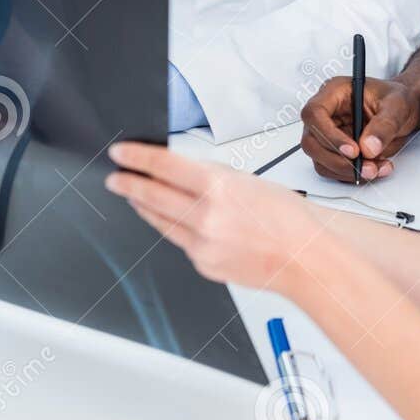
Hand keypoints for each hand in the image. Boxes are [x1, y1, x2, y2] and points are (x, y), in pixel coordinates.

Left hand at [104, 142, 327, 295]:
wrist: (304, 258)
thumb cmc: (287, 218)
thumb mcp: (247, 181)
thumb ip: (211, 176)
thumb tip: (182, 171)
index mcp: (217, 188)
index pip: (163, 166)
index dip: (136, 158)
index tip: (120, 154)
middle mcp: (205, 218)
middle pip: (151, 195)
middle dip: (128, 184)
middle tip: (115, 178)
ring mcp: (202, 245)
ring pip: (160, 221)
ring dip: (144, 206)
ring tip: (134, 196)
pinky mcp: (203, 264)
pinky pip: (179, 242)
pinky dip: (172, 228)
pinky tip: (172, 221)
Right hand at [300, 75, 419, 181]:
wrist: (407, 110)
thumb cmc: (398, 99)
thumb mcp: (397, 106)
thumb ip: (384, 125)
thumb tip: (368, 147)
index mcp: (334, 92)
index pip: (315, 113)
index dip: (329, 134)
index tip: (353, 150)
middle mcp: (327, 113)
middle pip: (311, 141)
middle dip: (337, 160)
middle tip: (364, 166)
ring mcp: (328, 133)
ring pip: (320, 160)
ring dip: (347, 171)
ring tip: (375, 168)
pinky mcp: (335, 151)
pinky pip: (333, 169)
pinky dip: (352, 175)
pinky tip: (375, 168)